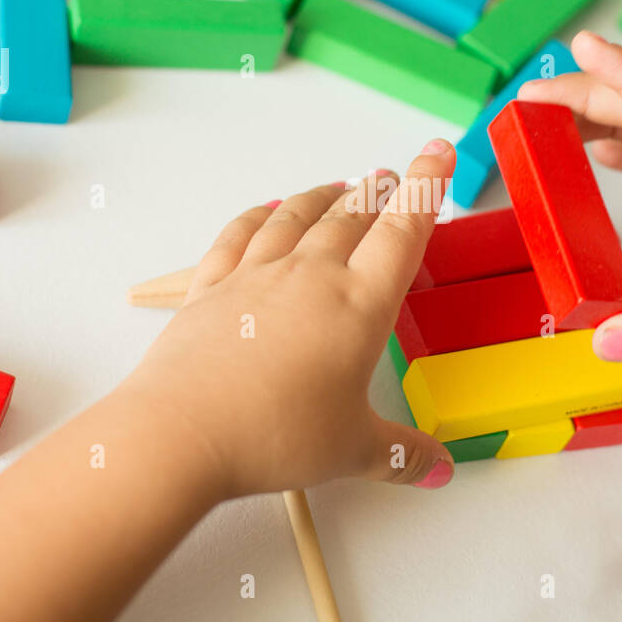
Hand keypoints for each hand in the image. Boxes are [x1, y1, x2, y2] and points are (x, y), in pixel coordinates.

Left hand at [115, 141, 457, 499]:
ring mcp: (256, 276)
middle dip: (377, 192)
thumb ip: (401, 455)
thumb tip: (439, 469)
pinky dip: (257, 216)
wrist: (182, 431)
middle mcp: (310, 275)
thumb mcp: (353, 451)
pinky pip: (239, 236)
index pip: (403, 231)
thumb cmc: (275, 436)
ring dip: (323, 196)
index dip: (425, 187)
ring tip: (341, 186)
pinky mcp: (210, 288)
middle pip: (351, 216)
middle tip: (390, 177)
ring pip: (297, 216)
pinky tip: (265, 210)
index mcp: (359, 305)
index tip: (437, 152)